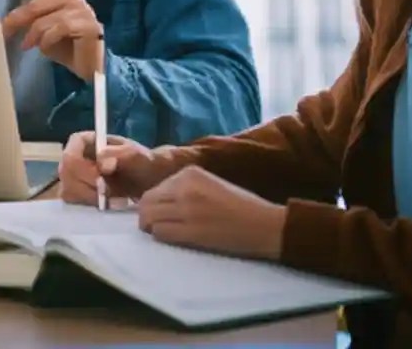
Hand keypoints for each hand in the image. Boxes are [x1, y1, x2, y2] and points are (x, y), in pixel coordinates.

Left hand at [2, 0, 103, 79]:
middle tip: (4, 32)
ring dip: (33, 35)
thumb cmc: (66, 46)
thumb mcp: (44, 28)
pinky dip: (47, 40)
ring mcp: (83, 9)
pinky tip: (44, 48)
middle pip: (36, 5)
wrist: (90, 66)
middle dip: (17, 19)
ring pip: (45, 20)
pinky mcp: (89, 25)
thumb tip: (9, 17)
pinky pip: (59, 28)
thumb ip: (34, 16)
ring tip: (27, 45)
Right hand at [59, 132, 182, 205]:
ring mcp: (73, 176)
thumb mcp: (139, 156)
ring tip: (115, 200)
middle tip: (110, 195)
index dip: (82, 170)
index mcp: (82, 142)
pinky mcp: (76, 193)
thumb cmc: (143, 163)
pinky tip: (109, 204)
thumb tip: (102, 162)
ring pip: (68, 191)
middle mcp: (73, 157)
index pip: (69, 156)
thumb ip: (122, 155)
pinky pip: (74, 202)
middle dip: (88, 188)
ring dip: (91, 198)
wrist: (149, 181)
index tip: (101, 180)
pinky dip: (91, 205)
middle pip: (66, 175)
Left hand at [137, 165, 286, 260]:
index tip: (164, 213)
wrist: (265, 225)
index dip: (154, 203)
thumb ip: (184, 187)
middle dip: (147, 215)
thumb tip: (157, 201)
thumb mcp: (210, 184)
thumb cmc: (241, 206)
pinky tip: (175, 239)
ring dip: (152, 227)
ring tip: (165, 232)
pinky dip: (161, 237)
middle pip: (146, 202)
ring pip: (148, 218)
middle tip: (156, 226)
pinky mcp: (191, 231)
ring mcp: (187, 209)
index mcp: (190, 173)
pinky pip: (160, 233)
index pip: (154, 188)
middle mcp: (185, 188)